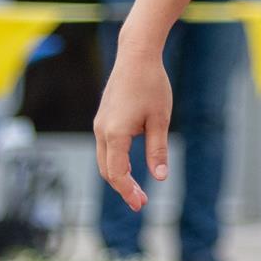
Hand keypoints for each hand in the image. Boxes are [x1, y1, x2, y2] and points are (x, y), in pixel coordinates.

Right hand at [94, 46, 172, 212]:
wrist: (136, 55)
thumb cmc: (151, 85)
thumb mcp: (160, 119)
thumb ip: (157, 149)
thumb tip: (160, 176)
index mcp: (115, 134)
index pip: (117, 173)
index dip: (128, 191)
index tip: (142, 204)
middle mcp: (102, 130)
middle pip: (107, 170)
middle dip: (123, 188)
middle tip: (141, 202)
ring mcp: (100, 123)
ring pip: (104, 159)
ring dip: (118, 176)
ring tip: (137, 189)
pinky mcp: (103, 118)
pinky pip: (105, 147)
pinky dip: (115, 161)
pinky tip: (130, 166)